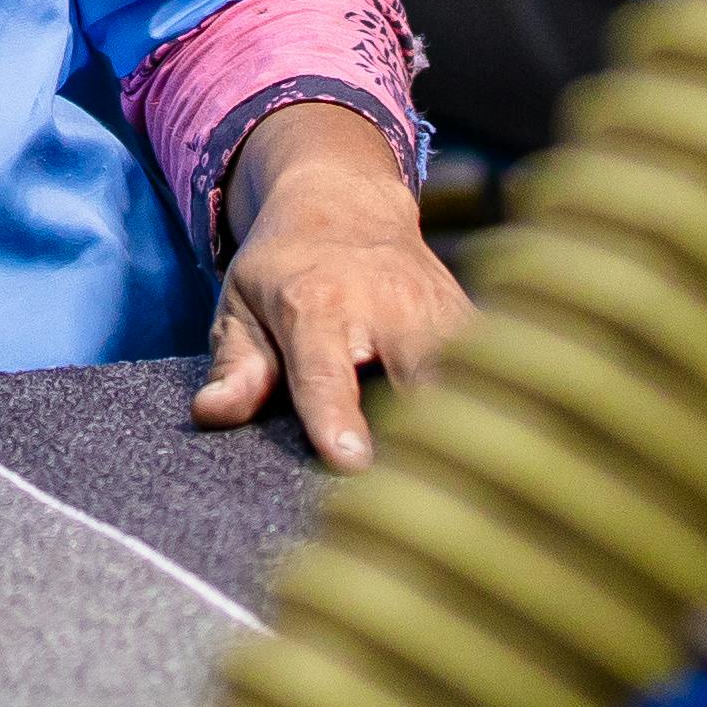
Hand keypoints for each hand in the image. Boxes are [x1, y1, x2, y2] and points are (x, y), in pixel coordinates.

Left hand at [188, 100, 466, 471]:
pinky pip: (493, 378)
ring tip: (467, 494)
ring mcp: (440, 313)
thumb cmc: (285, 267)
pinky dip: (492, 417)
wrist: (347, 201)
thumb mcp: (241, 305)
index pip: (327, 373)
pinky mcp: (473, 323)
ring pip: (471, 382)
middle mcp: (389, 308)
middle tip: (420, 505)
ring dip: (468, 435)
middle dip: (426, 440)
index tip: (352, 464)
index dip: (338, 419)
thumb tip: (213, 414)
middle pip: (421, 380)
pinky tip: (486, 460)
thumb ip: (236, 366)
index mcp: (318, 306)